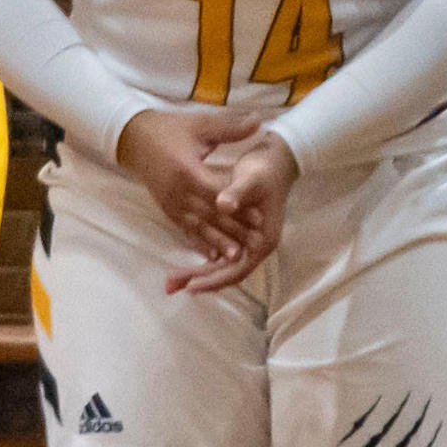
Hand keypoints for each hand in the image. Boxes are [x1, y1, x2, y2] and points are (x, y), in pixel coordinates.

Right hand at [117, 105, 265, 286]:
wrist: (132, 137)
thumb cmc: (168, 129)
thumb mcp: (200, 124)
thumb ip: (230, 128)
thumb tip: (261, 120)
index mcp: (186, 170)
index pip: (216, 194)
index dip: (237, 207)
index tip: (258, 218)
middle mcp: (177, 192)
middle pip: (208, 215)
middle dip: (232, 230)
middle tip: (256, 244)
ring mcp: (169, 202)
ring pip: (197, 226)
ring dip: (217, 241)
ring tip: (237, 256)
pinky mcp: (166, 208)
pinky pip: (184, 228)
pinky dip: (199, 241)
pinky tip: (212, 255)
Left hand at [168, 133, 297, 296]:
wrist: (276, 160)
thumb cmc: (264, 170)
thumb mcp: (251, 179)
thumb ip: (237, 193)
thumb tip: (223, 206)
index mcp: (262, 240)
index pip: (237, 270)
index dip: (214, 279)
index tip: (190, 286)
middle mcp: (256, 247)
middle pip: (226, 273)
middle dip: (199, 281)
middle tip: (169, 286)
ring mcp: (247, 242)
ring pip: (222, 267)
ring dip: (198, 275)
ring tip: (171, 282)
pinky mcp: (239, 236)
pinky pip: (220, 256)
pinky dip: (203, 263)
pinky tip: (185, 268)